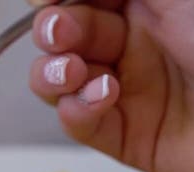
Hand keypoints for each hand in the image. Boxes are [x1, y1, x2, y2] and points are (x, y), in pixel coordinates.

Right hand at [27, 0, 193, 171]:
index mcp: (141, 4)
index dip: (53, 0)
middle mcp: (127, 45)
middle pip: (58, 37)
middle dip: (52, 32)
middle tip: (63, 32)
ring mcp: (122, 91)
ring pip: (56, 82)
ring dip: (53, 73)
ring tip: (75, 72)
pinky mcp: (124, 137)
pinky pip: (79, 123)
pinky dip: (76, 109)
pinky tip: (102, 96)